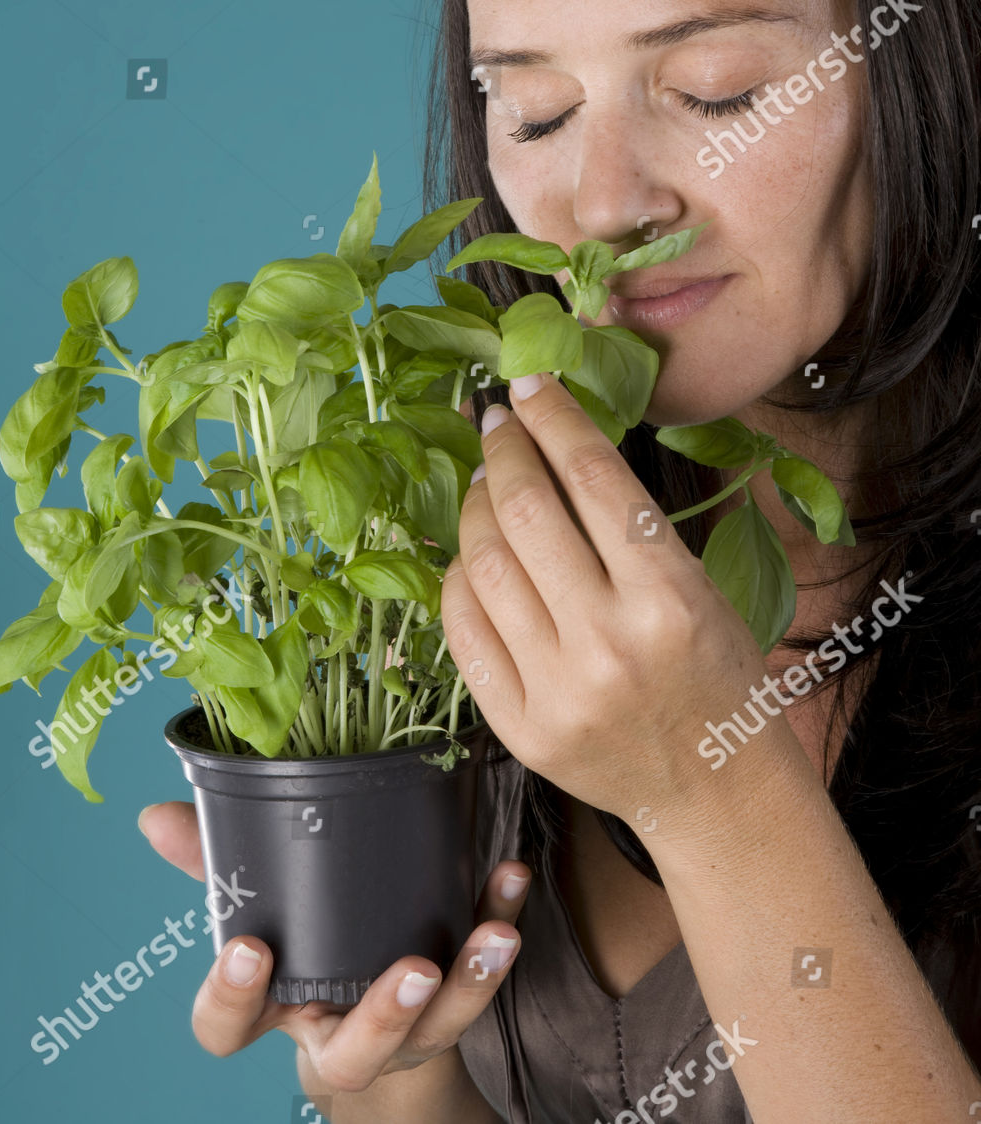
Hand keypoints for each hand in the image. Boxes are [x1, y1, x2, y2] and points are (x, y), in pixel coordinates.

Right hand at [138, 801, 529, 1090]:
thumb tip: (154, 817)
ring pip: (438, 1026)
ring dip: (470, 981)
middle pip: (353, 1053)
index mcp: (276, 1010)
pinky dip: (501, 920)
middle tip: (411, 969)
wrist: (385, 1019)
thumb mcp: (258, 907)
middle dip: (383, 1015)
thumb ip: (213, 863)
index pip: (229, 1029)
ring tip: (493, 937)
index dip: (233, 998)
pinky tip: (511, 879)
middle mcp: (339, 1034)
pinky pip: (485, 971)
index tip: (251, 949)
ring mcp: (405, 1029)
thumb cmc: (305, 945)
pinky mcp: (456, 1000)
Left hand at [442, 371, 769, 834]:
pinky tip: (471, 555)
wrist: (717, 791)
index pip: (594, 478)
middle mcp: (610, 642)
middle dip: (504, 453)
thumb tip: (556, 448)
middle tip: (497, 426)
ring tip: (485, 485)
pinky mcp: (521, 729)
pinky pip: (464, 632)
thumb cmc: (718, 676)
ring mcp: (557, 690)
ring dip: (475, 509)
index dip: (554, 420)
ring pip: (484, 566)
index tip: (529, 387)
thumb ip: (630, 526)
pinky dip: (459, 580)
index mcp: (669, 597)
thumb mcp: (699, 587)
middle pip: (527, 513)